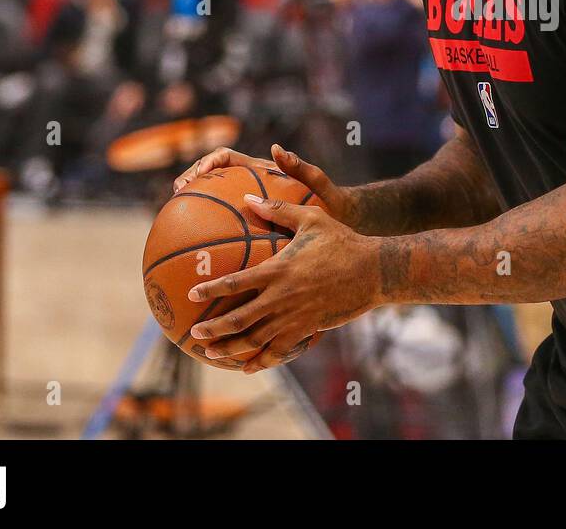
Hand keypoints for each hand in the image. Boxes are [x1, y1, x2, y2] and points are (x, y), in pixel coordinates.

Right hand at [173, 144, 357, 227]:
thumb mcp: (320, 186)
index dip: (206, 162)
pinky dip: (212, 238)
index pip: (226, 158)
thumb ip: (301, 168)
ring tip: (177, 225)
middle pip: (213, 178)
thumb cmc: (333, 204)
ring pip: (215, 204)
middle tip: (176, 198)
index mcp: (263, 173)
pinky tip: (203, 258)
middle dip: (190, 182)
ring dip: (195, 208)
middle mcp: (253, 188)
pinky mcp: (254, 228)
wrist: (343, 224)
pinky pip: (227, 231)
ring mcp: (251, 208)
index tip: (194, 179)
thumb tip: (278, 149)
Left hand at [187, 194, 383, 371]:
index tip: (192, 293)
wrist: (374, 271)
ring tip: (211, 352)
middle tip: (194, 332)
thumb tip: (249, 198)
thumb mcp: (312, 218)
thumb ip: (279, 209)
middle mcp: (282, 297)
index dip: (211, 289)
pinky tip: (249, 367)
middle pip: (239, 319)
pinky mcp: (307, 329)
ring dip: (230, 348)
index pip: (236, 282)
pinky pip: (280, 351)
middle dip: (213, 329)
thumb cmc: (343, 241)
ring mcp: (294, 317)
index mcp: (279, 270)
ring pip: (255, 340)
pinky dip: (261, 361)